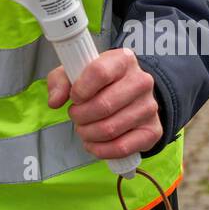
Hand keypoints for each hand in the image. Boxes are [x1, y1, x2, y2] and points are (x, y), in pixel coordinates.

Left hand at [46, 48, 162, 161]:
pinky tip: (93, 143)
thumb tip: (55, 101)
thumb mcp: (75, 72)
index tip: (74, 97)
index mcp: (123, 59)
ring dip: (88, 133)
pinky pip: (122, 148)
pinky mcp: (153, 131)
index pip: (99, 72)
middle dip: (81, 116)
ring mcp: (150, 107)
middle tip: (75, 116)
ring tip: (83, 128)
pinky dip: (101, 150)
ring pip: (111, 128)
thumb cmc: (98, 82)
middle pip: (104, 105)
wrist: (129, 95)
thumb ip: (60, 81)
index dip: (80, 89)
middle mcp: (141, 81)